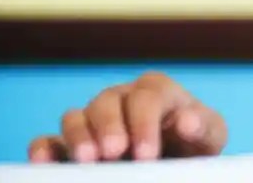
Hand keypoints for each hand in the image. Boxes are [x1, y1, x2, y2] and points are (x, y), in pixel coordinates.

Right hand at [27, 72, 227, 162]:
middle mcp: (121, 99)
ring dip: (78, 137)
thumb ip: (204, 127)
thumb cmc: (194, 145)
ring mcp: (94, 120)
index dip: (145, 123)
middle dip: (109, 127)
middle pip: (107, 102)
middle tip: (114, 153)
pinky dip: (44, 148)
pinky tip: (43, 161)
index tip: (147, 153)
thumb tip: (188, 120)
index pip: (147, 97)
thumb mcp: (209, 137)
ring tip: (87, 160)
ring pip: (75, 117)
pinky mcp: (72, 144)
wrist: (178, 162)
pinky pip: (50, 140)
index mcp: (156, 90)